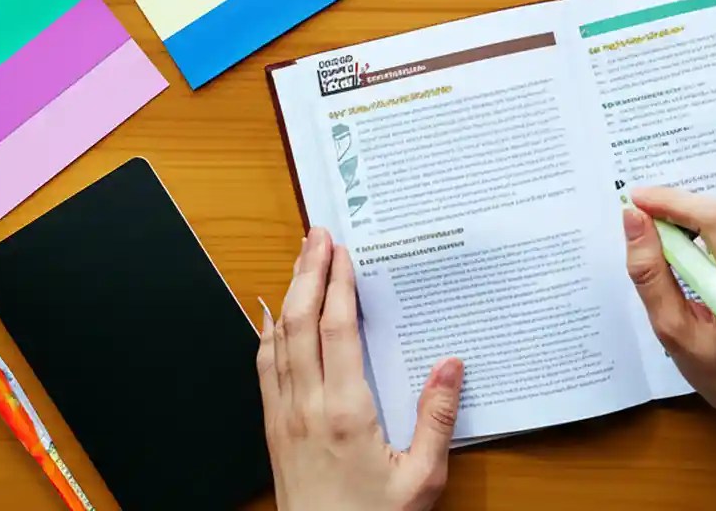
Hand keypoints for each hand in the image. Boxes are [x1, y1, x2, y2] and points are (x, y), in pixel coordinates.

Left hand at [256, 228, 463, 510]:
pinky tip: (273, 317)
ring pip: (276, 340)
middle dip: (307, 273)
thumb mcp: (422, 479)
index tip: (343, 251)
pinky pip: (264, 368)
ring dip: (287, 295)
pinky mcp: (272, 430)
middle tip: (317, 236)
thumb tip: (452, 365)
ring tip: (300, 262)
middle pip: (299, 323)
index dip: (338, 285)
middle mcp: (306, 407)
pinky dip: (267, 333)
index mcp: (346, 412)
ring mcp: (283, 417)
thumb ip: (437, 419)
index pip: (337, 330)